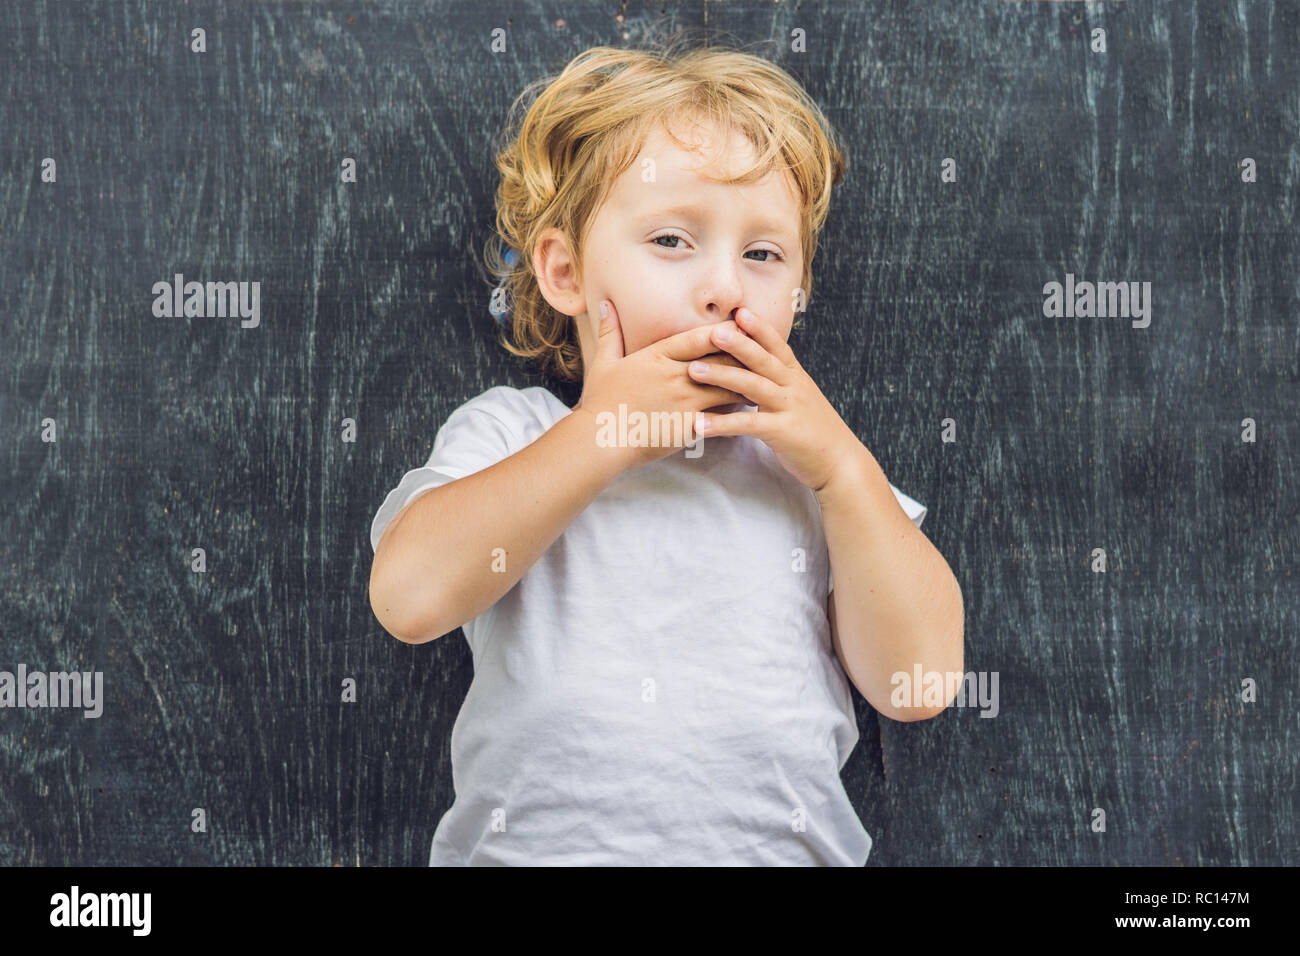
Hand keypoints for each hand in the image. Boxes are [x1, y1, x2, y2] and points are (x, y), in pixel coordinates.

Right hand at [572, 299, 752, 470]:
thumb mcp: (604, 363)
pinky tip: (752, 413)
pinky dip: (737, 413)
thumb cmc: (600, 402)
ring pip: (726, 388)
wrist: (600, 440)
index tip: (742, 328)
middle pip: (720, 360)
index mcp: (657, 356)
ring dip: (748, 385)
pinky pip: (721, 417)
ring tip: (767, 383)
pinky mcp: (688, 426)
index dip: (723, 332)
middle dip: (744, 356)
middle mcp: (675, 375)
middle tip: (765, 353)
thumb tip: (606, 303)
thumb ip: (611, 332)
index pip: (698, 337)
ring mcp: (684, 401)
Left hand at [685, 307, 862, 493]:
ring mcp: (789, 408)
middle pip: (763, 360)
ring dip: (721, 376)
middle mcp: (794, 387)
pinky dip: (722, 424)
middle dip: (737, 343)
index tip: (740, 311)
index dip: (759, 328)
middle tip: (712, 331)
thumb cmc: (814, 431)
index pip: (777, 346)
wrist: (841, 462)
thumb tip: (754, 368)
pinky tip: (699, 425)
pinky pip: (748, 424)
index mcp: (796, 376)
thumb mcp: (799, 398)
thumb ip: (779, 382)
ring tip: (693, 370)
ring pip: (753, 386)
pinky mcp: (783, 432)